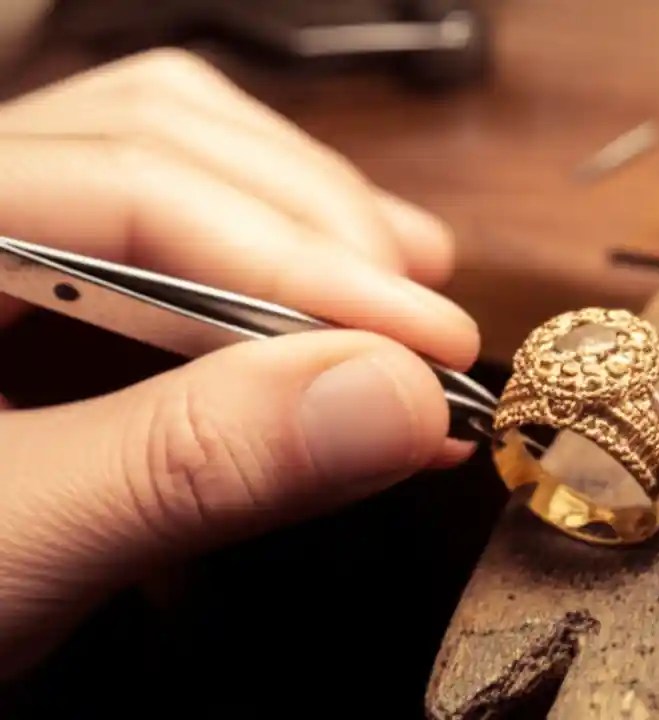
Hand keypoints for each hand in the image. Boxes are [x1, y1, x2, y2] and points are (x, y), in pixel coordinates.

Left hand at [0, 49, 478, 677]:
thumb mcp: (7, 546)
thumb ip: (191, 464)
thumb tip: (396, 398)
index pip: (132, 181)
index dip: (301, 257)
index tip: (426, 341)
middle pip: (163, 137)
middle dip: (316, 230)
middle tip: (423, 327)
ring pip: (173, 164)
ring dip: (305, 229)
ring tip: (403, 295)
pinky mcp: (34, 293)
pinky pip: (167, 235)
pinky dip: (268, 274)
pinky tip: (334, 318)